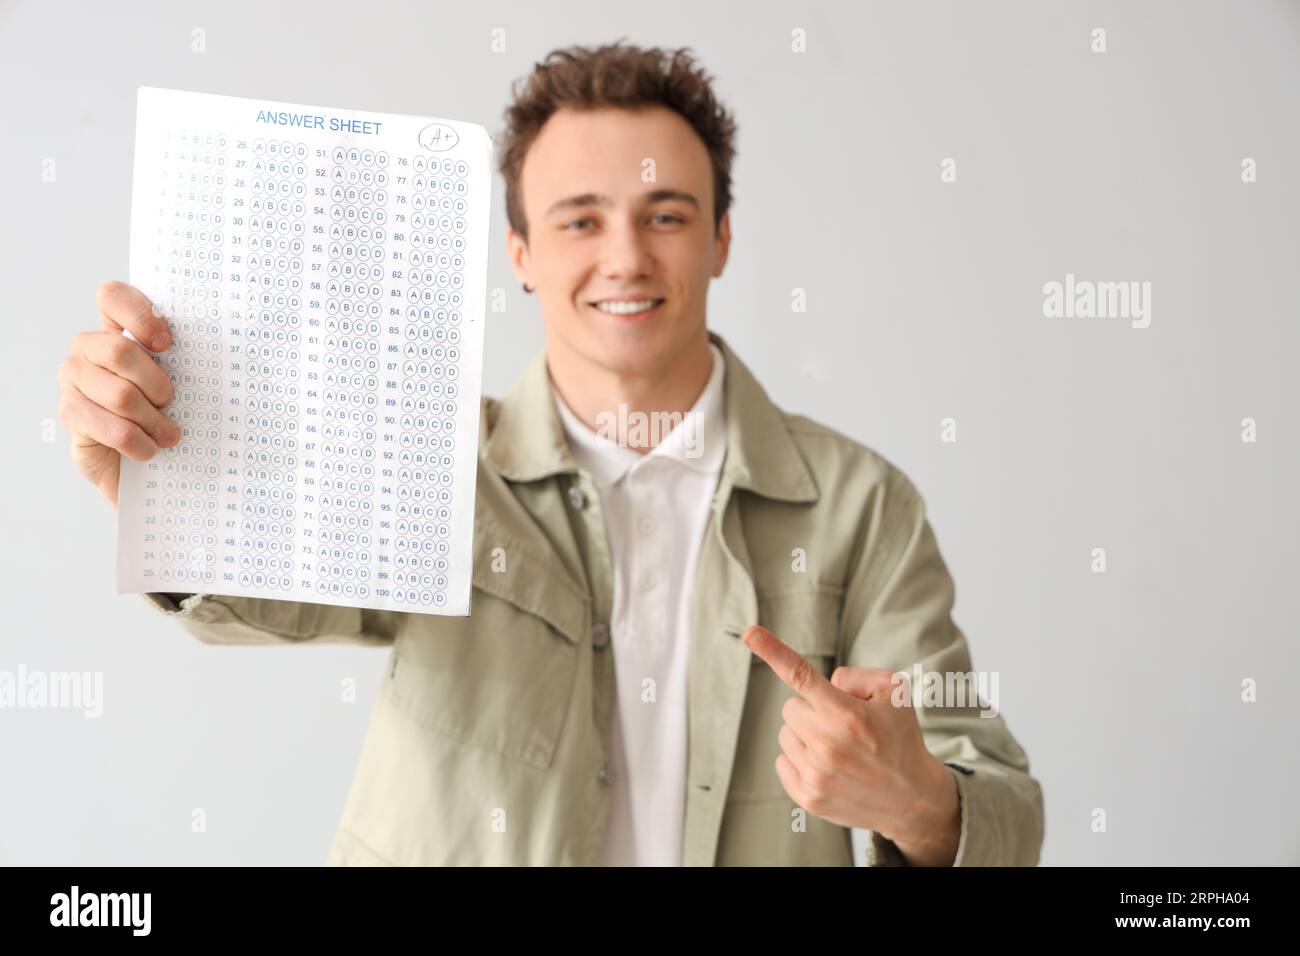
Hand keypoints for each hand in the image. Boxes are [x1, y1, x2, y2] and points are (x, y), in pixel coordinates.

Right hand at [56, 281, 179, 507]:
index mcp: (115, 329)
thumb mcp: (179, 381)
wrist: (144, 467)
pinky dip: (140, 443)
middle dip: (157, 384)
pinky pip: (113, 428)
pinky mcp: (70, 414)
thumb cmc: (164, 414)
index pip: (112, 296)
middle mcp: (87, 349)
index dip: (139, 314)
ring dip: (154, 421)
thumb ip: (183, 357)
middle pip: (120, 351)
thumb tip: (228, 345)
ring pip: (121, 395)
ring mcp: (73, 380)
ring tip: (167, 434)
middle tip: (170, 402)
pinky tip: (149, 449)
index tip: (167, 344)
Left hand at [742, 624, 961, 865]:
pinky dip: (800, 760)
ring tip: (840, 750)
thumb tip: (825, 684)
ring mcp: (816, 774)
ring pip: (784, 734)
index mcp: (848, 714)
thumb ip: (856, 676)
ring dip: (806, 736)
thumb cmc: (900, 738)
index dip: (772, 650)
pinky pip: (782, 761)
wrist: (913, 799)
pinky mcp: (807, 797)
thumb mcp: (894, 694)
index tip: (749, 633)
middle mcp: (828, 744)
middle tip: (843, 726)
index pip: (801, 675)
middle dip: (813, 710)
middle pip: (791, 707)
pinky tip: (829, 768)